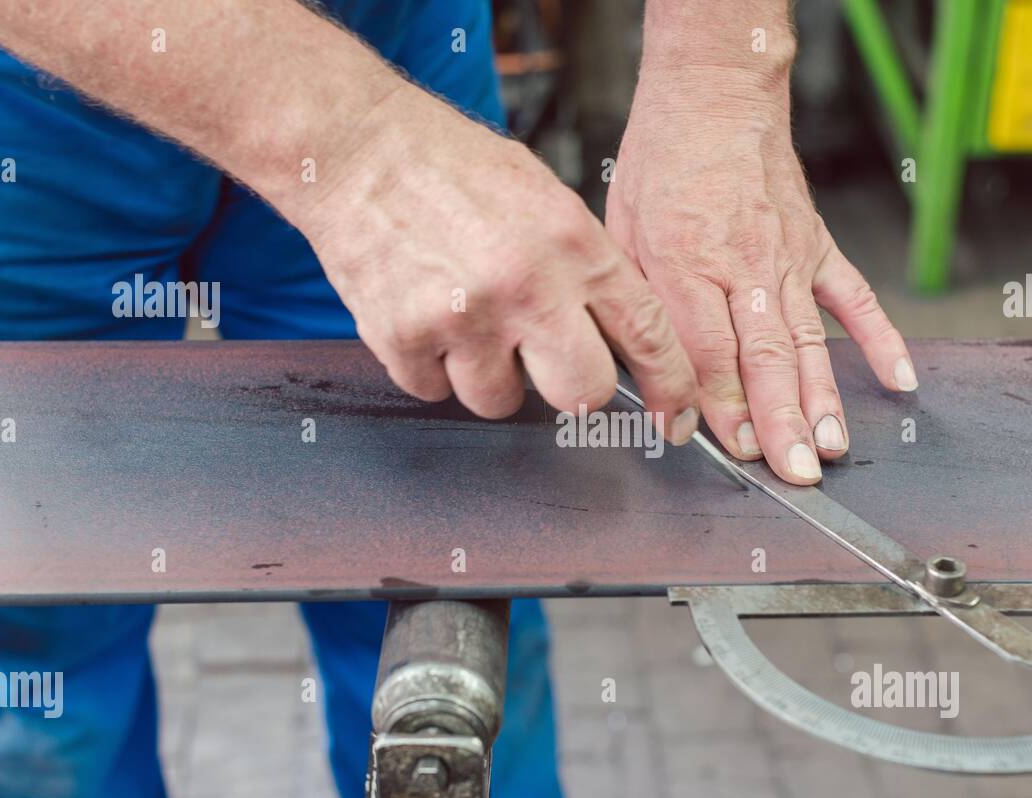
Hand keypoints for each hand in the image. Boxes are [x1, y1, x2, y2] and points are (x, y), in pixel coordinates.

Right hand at [296, 86, 699, 440]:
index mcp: (572, 244)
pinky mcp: (405, 338)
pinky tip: (426, 316)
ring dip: (488, 375)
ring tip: (468, 319)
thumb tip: (623, 341)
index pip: (648, 334)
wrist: (357, 147)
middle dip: (569, 387)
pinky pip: (436, 392)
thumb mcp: (545, 200)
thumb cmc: (450, 168)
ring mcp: (464, 316)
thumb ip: (585, 270)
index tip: (674, 416)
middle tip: (543, 357)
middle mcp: (526, 285)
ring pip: (502, 403)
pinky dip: (432, 366)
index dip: (670, 386)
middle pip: (582, 395)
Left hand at [606, 66, 916, 483]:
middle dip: (779, 422)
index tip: (725, 449)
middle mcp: (743, 264)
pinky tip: (898, 379)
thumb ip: (638, 313)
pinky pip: (854, 298)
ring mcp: (787, 256)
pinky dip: (880, 339)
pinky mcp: (816, 246)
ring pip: (809, 340)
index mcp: (686, 264)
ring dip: (822, 399)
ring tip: (832, 447)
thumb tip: (648, 386)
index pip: (707, 351)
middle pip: (765, 357)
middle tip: (794, 471)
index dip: (717, 407)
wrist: (712, 98)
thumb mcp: (622, 238)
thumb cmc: (661, 168)